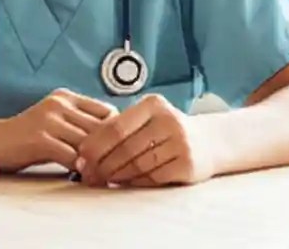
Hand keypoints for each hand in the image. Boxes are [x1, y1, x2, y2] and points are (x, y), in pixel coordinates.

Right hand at [0, 88, 116, 171]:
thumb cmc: (27, 138)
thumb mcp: (56, 122)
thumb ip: (80, 125)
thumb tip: (115, 140)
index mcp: (66, 97)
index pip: (107, 111)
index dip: (117, 133)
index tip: (118, 150)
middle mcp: (59, 104)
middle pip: (101, 127)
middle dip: (110, 150)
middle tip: (116, 169)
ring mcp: (49, 120)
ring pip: (89, 142)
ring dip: (97, 162)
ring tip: (101, 175)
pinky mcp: (40, 139)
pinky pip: (72, 156)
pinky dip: (80, 169)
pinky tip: (81, 175)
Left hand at [76, 94, 208, 186]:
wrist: (207, 142)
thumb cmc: (165, 131)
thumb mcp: (146, 119)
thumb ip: (118, 129)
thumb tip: (83, 153)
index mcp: (154, 104)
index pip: (116, 127)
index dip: (95, 145)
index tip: (80, 158)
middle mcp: (169, 120)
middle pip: (125, 148)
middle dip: (102, 164)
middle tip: (88, 175)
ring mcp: (181, 143)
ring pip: (138, 165)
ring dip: (117, 175)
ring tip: (104, 180)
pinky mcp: (189, 165)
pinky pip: (153, 177)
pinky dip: (135, 182)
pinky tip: (126, 183)